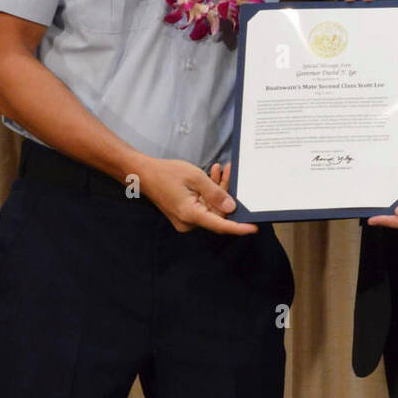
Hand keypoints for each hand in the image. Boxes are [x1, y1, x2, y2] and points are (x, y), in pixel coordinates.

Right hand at [138, 158, 255, 235]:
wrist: (143, 173)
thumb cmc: (167, 173)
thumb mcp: (195, 177)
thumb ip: (215, 192)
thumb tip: (231, 208)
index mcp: (190, 214)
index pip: (219, 225)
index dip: (238, 227)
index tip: (254, 227)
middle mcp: (188, 222)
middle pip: (216, 213)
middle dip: (225, 193)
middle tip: (228, 171)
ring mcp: (185, 219)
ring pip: (211, 207)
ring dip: (217, 190)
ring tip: (219, 169)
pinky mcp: (184, 213)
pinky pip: (202, 205)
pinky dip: (208, 192)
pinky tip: (212, 175)